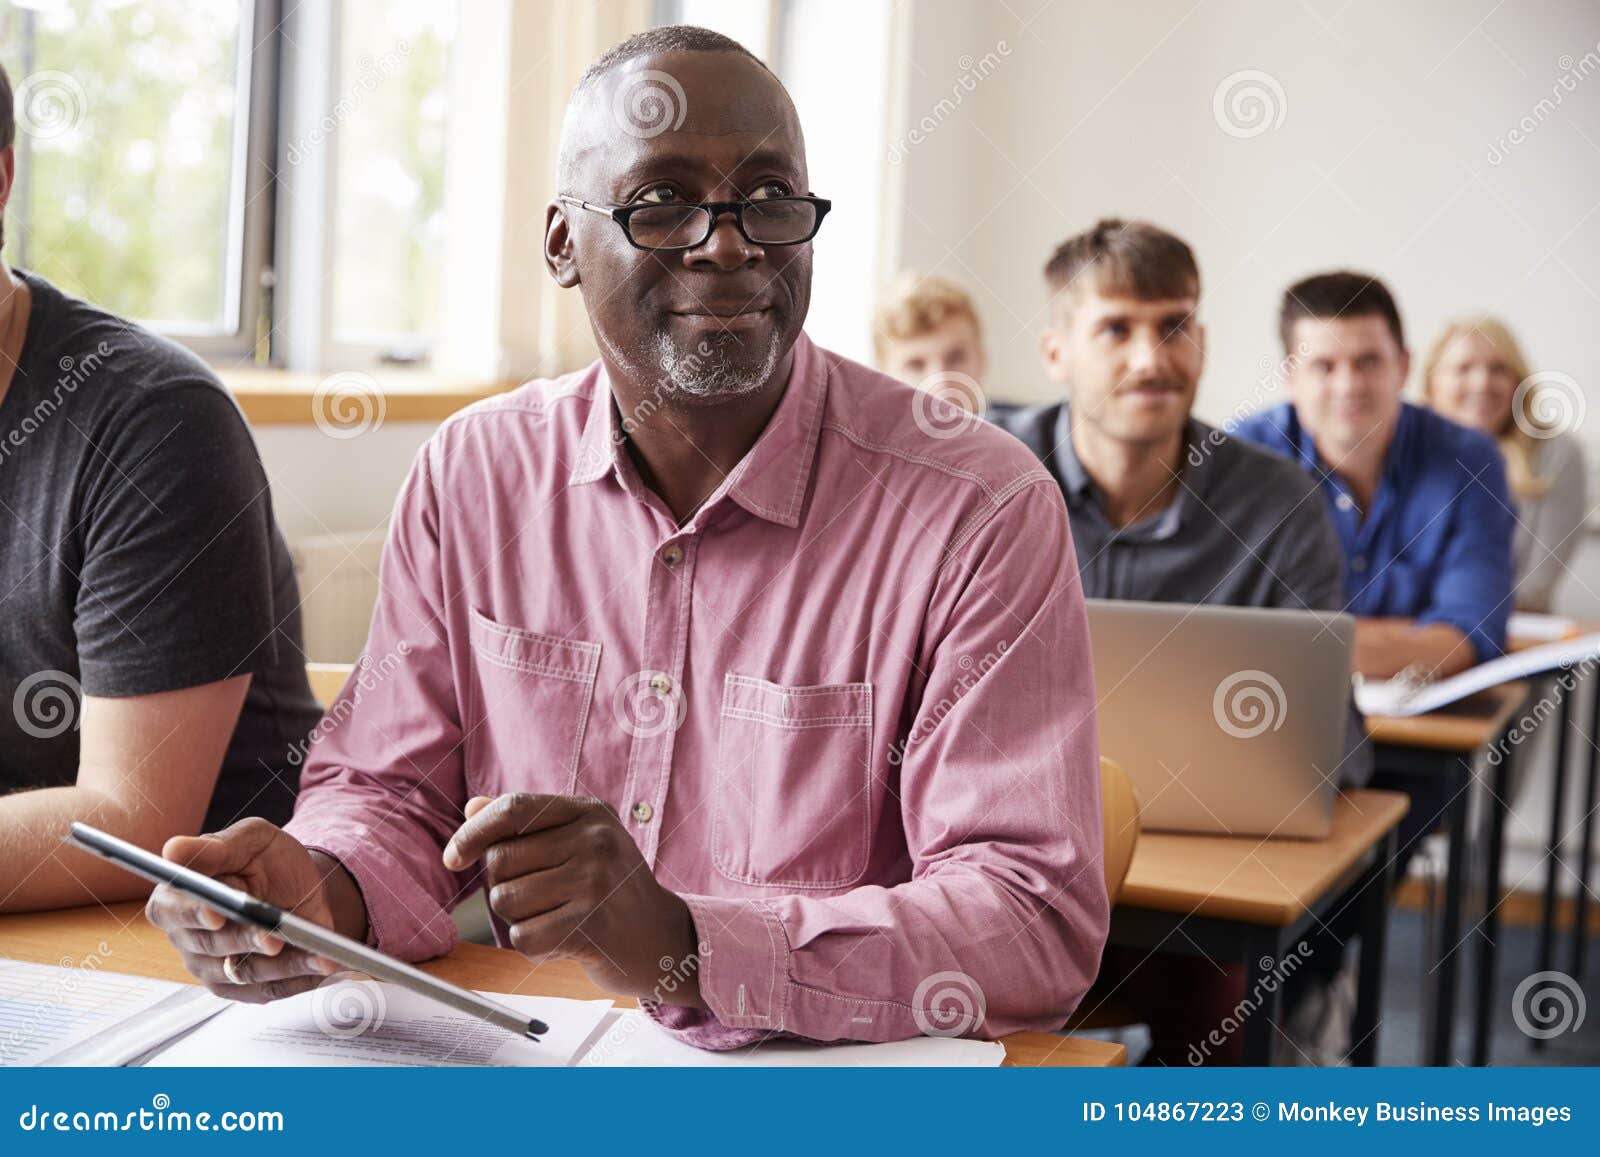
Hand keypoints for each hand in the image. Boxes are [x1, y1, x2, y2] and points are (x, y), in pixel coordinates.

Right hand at [145, 818, 339, 1002]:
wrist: (297, 884)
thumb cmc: (265, 858)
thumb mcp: (249, 840)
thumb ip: (215, 848)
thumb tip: (173, 850)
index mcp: (175, 897)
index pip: (174, 910)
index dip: (194, 913)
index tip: (217, 914)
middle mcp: (187, 938)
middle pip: (212, 945)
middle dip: (247, 941)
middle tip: (274, 938)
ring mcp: (213, 967)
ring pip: (244, 973)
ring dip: (283, 965)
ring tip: (317, 955)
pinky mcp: (242, 988)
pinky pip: (270, 989)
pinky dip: (299, 978)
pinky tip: (323, 964)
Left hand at [443, 793, 703, 1004]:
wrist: (663, 939)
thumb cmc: (612, 889)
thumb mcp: (579, 842)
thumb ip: (526, 824)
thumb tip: (472, 809)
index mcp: (590, 812)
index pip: (514, 809)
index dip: (473, 832)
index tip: (454, 857)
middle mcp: (596, 841)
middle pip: (500, 860)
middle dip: (504, 885)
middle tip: (540, 896)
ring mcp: (596, 883)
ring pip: (505, 901)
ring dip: (519, 919)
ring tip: (556, 916)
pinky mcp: (591, 926)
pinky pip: (524, 938)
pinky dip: (534, 946)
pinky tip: (563, 939)